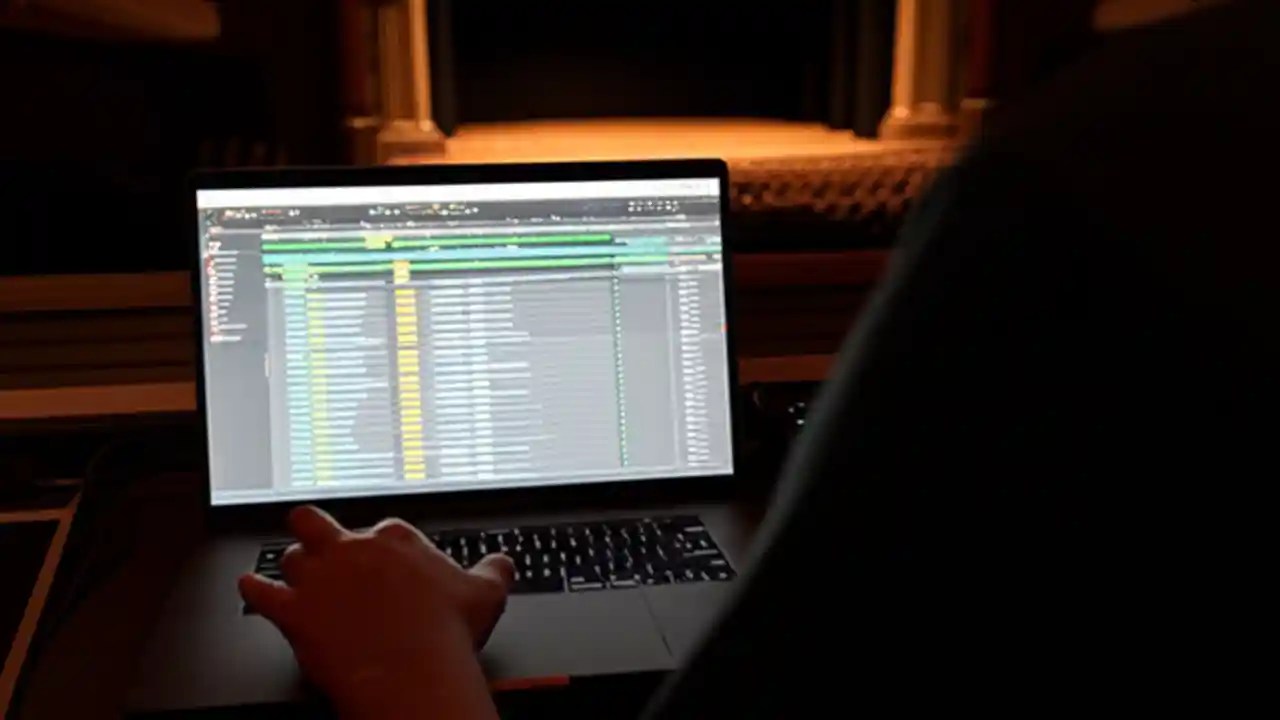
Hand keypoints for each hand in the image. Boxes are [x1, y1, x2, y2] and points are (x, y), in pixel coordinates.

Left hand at [238, 505, 514, 719]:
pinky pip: (261, 593)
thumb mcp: (486, 593)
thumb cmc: (446, 632)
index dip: (379, 546)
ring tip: (291, 570)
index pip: (380, 529)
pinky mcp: (294, 612)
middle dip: (314, 528)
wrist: (411, 669)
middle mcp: (351, 550)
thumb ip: (493, 570)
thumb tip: (503, 562)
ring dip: (290, 564)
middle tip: (317, 538)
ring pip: (291, 556)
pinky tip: (250, 585)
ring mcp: (319, 579)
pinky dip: (253, 588)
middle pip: (318, 523)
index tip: (383, 560)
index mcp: (394, 539)